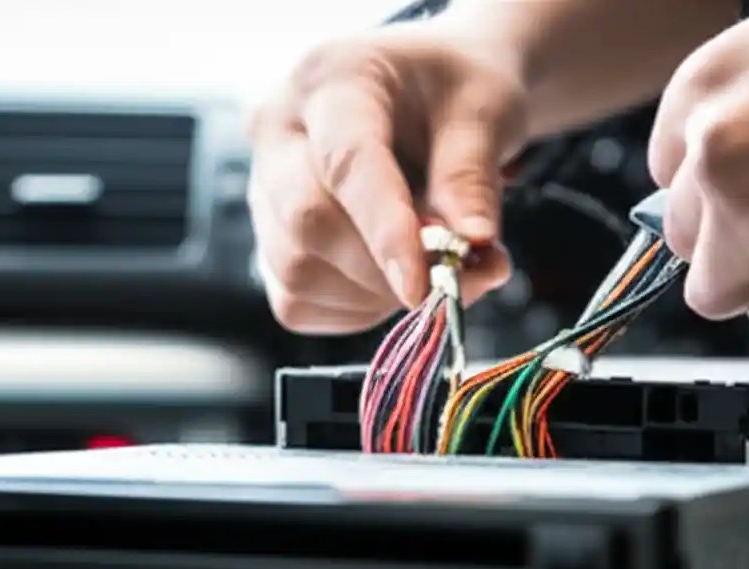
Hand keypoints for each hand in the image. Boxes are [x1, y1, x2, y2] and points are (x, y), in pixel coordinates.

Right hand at [247, 19, 524, 334]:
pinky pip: (299, 302)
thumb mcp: (484, 111)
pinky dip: (357, 308)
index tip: (423, 286)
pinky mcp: (267, 243)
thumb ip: (472, 179)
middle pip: (308, 222)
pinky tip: (391, 275)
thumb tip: (471, 248)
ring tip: (432, 265)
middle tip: (457, 278)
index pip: (345, 162)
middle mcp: (278, 132)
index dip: (384, 231)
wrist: (429, 95)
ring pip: (300, 272)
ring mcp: (263, 191)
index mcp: (330, 79)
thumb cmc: (452, 93)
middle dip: (386, 269)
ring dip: (378, 293)